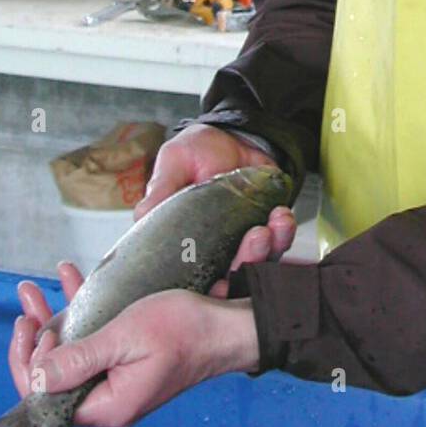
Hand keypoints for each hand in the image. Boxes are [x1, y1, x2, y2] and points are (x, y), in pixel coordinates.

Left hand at [21, 282, 260, 426]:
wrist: (227, 327)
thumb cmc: (185, 329)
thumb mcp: (126, 337)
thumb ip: (80, 358)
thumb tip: (36, 379)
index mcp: (107, 406)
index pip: (45, 398)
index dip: (30, 364)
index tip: (33, 328)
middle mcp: (107, 402)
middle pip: (54, 376)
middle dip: (35, 335)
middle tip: (27, 302)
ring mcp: (115, 383)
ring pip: (70, 357)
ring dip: (53, 320)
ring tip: (35, 288)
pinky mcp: (125, 366)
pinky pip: (92, 346)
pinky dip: (79, 316)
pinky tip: (71, 284)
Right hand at [132, 123, 295, 294]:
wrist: (234, 135)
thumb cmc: (197, 153)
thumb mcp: (174, 163)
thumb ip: (162, 188)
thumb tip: (142, 216)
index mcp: (185, 244)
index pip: (193, 279)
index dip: (206, 290)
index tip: (218, 285)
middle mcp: (215, 251)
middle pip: (230, 277)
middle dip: (245, 264)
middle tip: (253, 240)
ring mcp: (242, 242)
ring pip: (258, 263)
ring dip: (267, 249)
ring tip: (269, 228)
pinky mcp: (269, 230)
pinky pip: (279, 241)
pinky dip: (283, 232)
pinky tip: (281, 216)